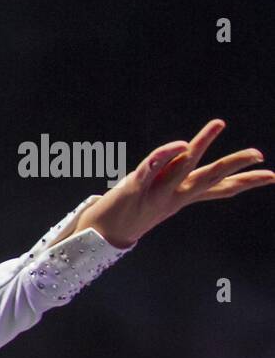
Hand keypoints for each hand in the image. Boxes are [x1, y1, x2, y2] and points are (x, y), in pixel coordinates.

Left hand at [70, 120, 273, 248]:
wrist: (99, 234)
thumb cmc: (131, 211)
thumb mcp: (161, 197)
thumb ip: (176, 179)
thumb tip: (186, 157)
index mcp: (183, 198)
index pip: (220, 190)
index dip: (246, 183)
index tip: (272, 176)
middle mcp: (174, 196)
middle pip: (209, 178)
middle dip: (234, 165)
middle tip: (258, 154)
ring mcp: (155, 192)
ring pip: (183, 166)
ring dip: (201, 143)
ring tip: (218, 123)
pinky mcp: (134, 187)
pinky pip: (151, 167)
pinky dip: (164, 155)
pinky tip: (177, 144)